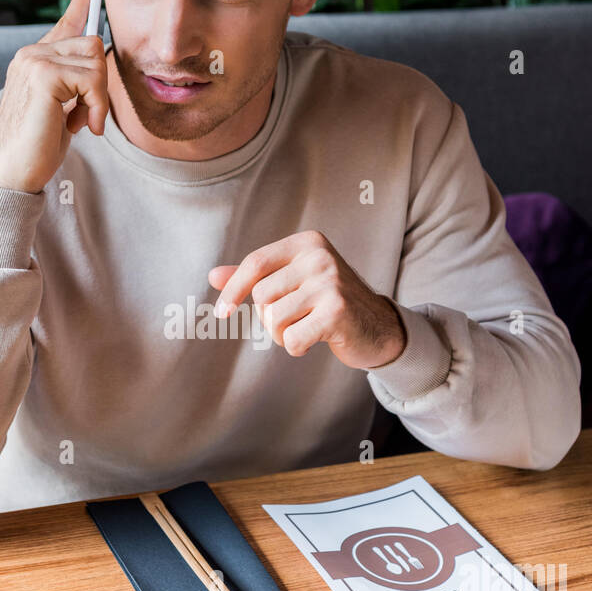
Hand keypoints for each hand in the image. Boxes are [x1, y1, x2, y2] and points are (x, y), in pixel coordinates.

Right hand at [0, 0, 108, 193]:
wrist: (13, 173)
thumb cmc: (36, 148)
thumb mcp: (61, 110)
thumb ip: (74, 86)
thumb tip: (98, 66)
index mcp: (35, 60)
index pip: (64, 24)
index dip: (80, 1)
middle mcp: (31, 54)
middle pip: (93, 44)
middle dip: (101, 84)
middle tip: (88, 117)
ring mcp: (34, 60)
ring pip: (97, 60)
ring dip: (99, 98)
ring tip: (81, 124)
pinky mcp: (43, 74)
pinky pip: (92, 79)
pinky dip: (95, 106)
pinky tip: (82, 127)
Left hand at [208, 230, 406, 369]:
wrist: (379, 327)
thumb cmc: (329, 302)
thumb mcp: (294, 281)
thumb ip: (256, 276)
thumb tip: (213, 275)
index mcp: (308, 243)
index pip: (256, 263)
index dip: (233, 290)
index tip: (222, 314)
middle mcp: (320, 257)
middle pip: (261, 295)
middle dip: (269, 316)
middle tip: (295, 319)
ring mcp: (330, 283)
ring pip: (273, 319)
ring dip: (283, 334)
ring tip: (306, 327)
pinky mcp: (336, 311)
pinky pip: (291, 339)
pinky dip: (297, 347)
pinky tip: (317, 339)